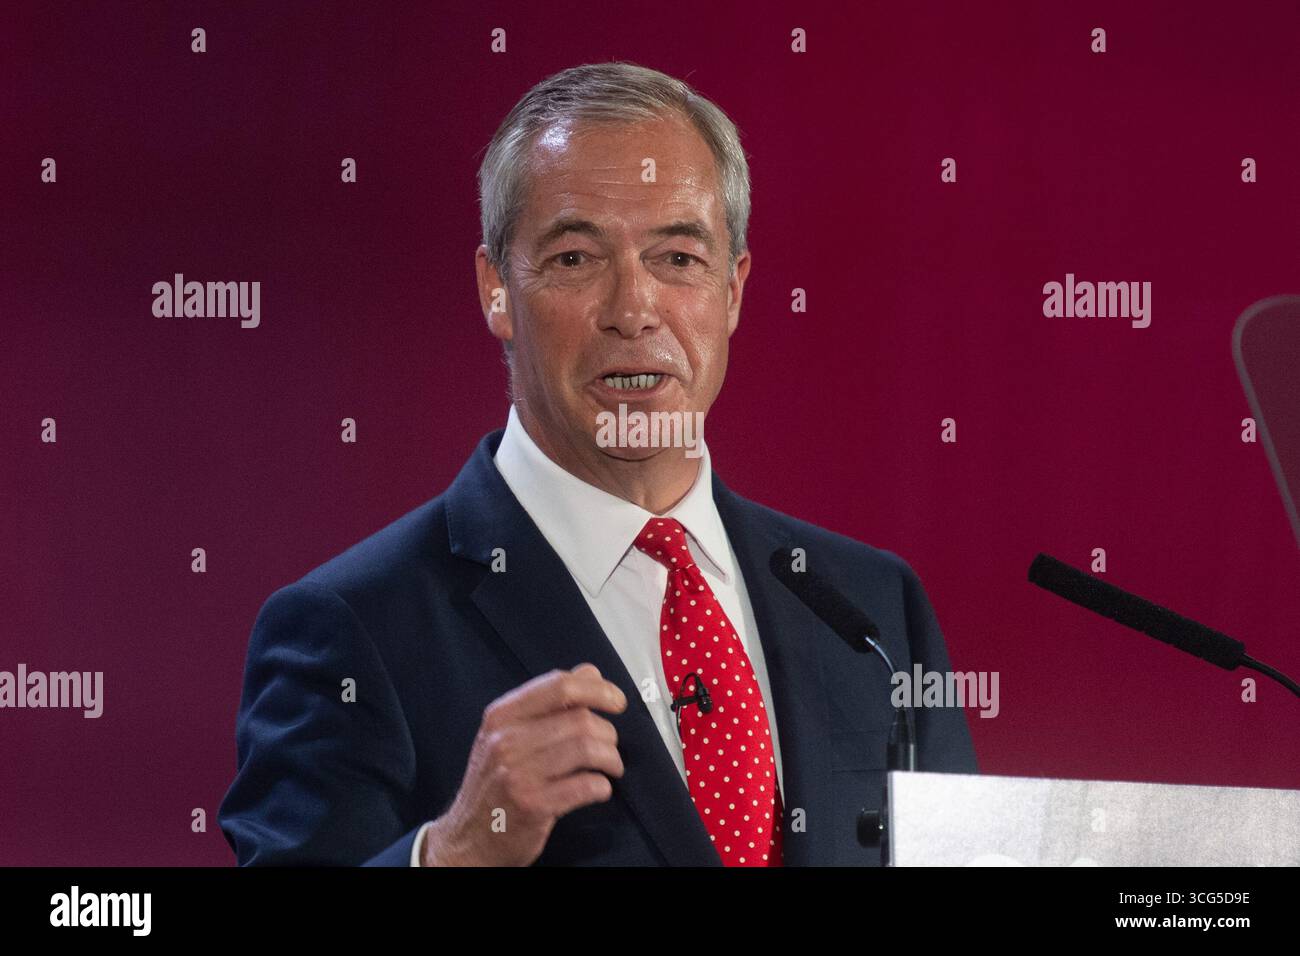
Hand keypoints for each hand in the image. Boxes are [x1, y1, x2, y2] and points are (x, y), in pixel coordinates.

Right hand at [421, 663, 627, 865]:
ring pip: (587, 749)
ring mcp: (518, 774)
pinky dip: (602, 786)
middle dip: (608, 733)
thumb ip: (549, 702)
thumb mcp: (508, 735)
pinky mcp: (533, 805)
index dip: (598, 690)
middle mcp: (506, 740)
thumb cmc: (495, 783)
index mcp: (501, 715)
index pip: (559, 685)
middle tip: (610, 747)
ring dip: (610, 759)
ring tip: (610, 768)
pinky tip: (599, 789)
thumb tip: (590, 673)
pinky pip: (586, 786)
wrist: (467, 839)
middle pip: (580, 719)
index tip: (617, 702)